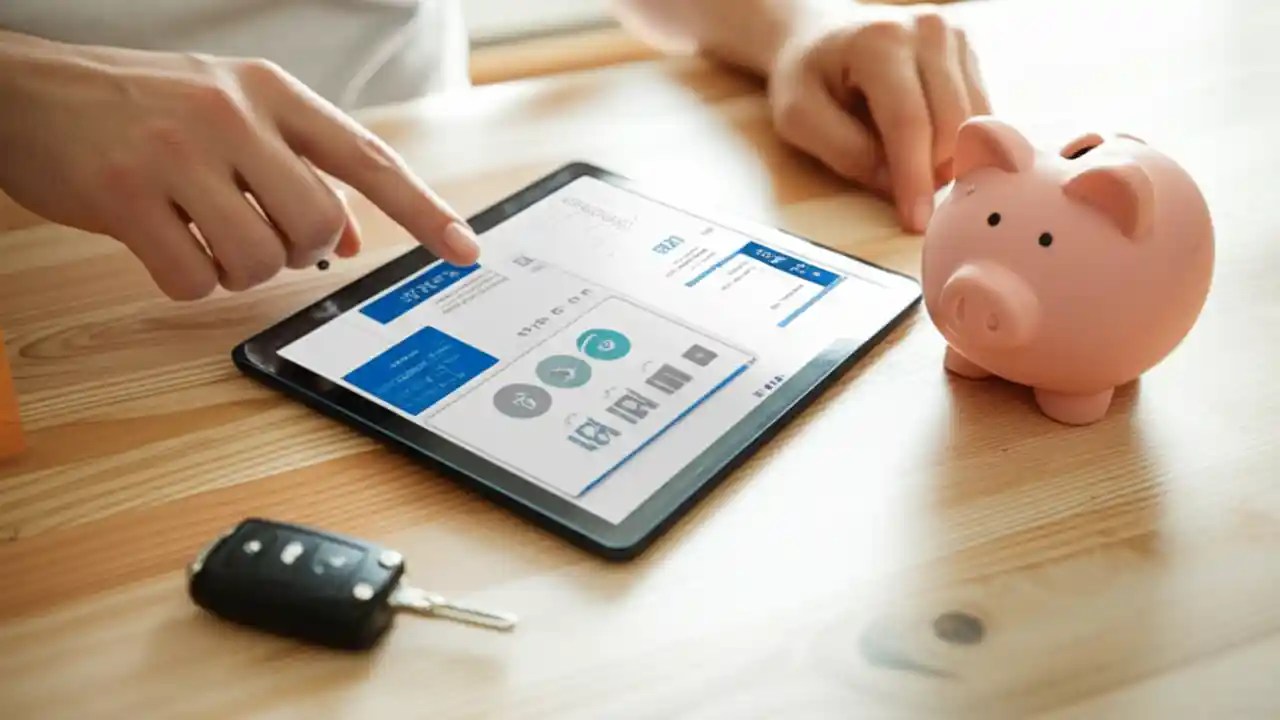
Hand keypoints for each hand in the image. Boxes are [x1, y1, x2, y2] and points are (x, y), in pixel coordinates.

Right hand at [0, 40, 479, 300]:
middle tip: (258, 235)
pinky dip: (187, 280)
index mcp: (270, 91)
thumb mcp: (231, 114)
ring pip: (259, 259)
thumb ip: (296, 167)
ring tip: (202, 234)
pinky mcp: (123, 195)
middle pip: (316, 223)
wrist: (26, 89)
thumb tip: (350, 240)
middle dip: (295, 251)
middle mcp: (231, 113)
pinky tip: (162, 242)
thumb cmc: (142, 106)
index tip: (465, 249)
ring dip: (239, 270)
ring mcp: (175, 151)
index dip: (423, 209)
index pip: (367, 156)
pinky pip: (194, 279)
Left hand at [767, 7, 990, 231]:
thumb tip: (895, 186)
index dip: (914, 177)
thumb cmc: (807, 77)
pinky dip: (958, 143)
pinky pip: (981, 115)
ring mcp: (954, 37)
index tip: (916, 221)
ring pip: (974, 122)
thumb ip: (845, 152)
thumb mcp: (799, 118)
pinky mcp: (969, 52)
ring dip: (948, 160)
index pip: (908, 121)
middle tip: (905, 196)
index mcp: (879, 41)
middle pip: (951, 124)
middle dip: (932, 172)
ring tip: (909, 163)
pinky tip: (927, 146)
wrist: (822, 37)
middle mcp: (927, 30)